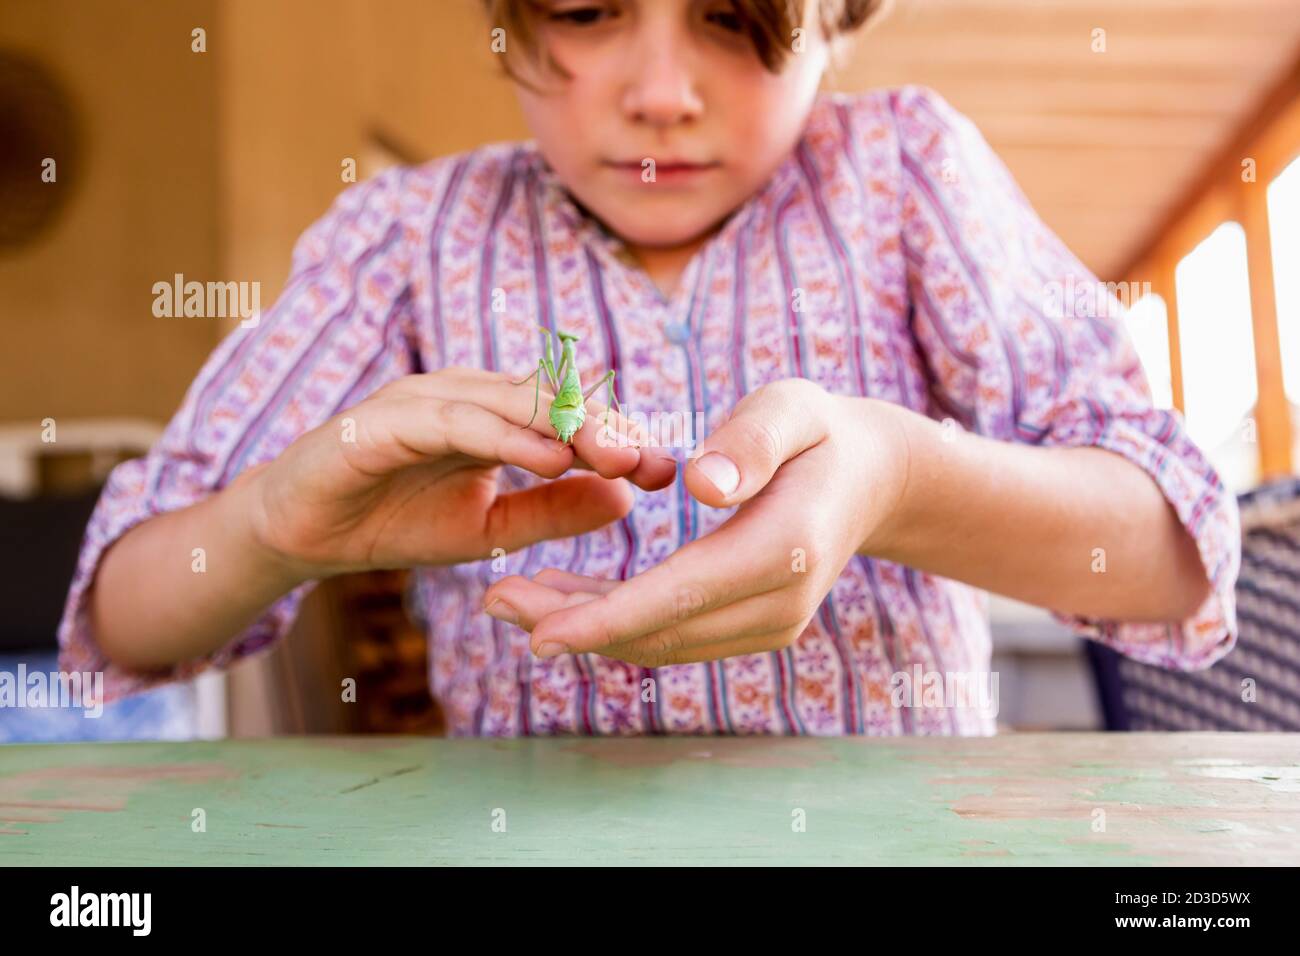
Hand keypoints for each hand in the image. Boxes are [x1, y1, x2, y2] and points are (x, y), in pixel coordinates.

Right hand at [246, 368, 676, 580]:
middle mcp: (467, 397)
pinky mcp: (387, 420)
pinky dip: (505, 437)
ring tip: (617, 455)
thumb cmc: (396, 522)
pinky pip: (456, 422)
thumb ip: (552, 511)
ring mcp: (426, 401)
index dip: (618, 442)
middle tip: (653, 458)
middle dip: (606, 428)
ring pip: (511, 401)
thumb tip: (623, 500)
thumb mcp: (492, 530)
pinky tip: (549, 459)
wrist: (305, 535)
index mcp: (495, 418)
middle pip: (550, 401)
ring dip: (568, 425)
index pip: (569, 420)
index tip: (666, 472)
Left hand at [482, 379, 908, 665]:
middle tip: (493, 603)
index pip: (682, 594)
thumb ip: (751, 441)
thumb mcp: (792, 409)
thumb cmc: (819, 430)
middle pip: (662, 630)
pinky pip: (675, 635)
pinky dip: (617, 624)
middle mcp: (779, 603)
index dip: (606, 615)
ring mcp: (770, 624)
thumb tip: (702, 483)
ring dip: (587, 629)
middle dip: (574, 625)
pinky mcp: (754, 626)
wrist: (869, 477)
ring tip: (510, 602)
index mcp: (784, 547)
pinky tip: (563, 604)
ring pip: (662, 642)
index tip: (536, 629)